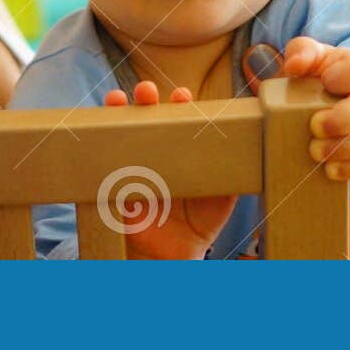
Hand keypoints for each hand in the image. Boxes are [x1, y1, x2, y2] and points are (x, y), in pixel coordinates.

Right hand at [102, 80, 235, 258]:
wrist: (170, 257)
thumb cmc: (198, 224)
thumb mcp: (220, 200)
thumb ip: (232, 177)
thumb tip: (250, 153)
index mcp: (182, 148)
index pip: (179, 116)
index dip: (180, 103)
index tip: (181, 96)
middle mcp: (156, 148)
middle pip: (148, 114)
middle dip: (146, 97)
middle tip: (146, 92)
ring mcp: (133, 161)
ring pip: (123, 126)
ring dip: (118, 109)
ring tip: (117, 100)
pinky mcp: (113, 178)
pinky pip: (103, 155)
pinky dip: (99, 138)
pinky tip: (99, 128)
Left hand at [279, 37, 349, 180]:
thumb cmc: (334, 76)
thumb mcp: (320, 59)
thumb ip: (304, 52)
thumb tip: (293, 65)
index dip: (345, 77)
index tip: (326, 82)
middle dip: (341, 121)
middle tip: (314, 127)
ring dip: (343, 149)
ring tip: (316, 152)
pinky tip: (331, 170)